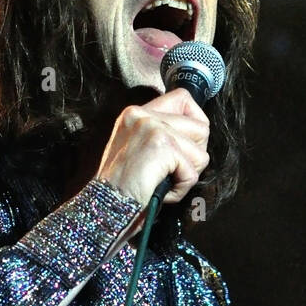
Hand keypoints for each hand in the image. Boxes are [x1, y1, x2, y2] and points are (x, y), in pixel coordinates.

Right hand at [95, 88, 210, 212]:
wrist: (105, 209)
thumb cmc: (123, 189)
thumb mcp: (137, 150)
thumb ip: (162, 134)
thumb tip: (199, 132)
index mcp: (135, 113)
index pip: (183, 97)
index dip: (195, 122)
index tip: (186, 147)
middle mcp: (142, 114)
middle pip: (201, 126)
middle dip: (194, 156)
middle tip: (170, 172)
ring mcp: (152, 128)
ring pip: (200, 152)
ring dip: (186, 175)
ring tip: (161, 182)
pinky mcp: (161, 146)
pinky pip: (192, 172)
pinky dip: (180, 189)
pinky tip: (160, 191)